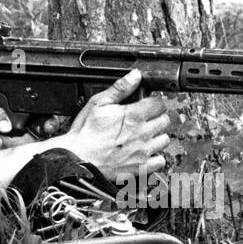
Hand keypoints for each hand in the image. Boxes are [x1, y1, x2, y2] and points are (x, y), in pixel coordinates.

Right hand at [57, 69, 171, 177]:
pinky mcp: (141, 168)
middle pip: (165, 121)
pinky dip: (156, 157)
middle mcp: (142, 133)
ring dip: (157, 137)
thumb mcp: (98, 103)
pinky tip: (145, 153)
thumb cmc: (85, 133)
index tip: (148, 105)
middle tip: (145, 120)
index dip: (154, 102)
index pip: (159, 104)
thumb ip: (120, 88)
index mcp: (133, 115)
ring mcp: (143, 152)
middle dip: (157, 118)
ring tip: (145, 136)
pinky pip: (161, 161)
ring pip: (165, 140)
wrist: (77, 158)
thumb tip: (135, 76)